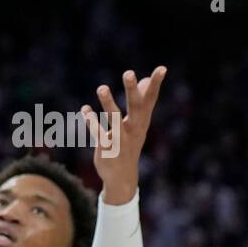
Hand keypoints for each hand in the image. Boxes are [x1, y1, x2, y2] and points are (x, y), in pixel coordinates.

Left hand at [81, 66, 166, 204]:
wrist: (122, 178)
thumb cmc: (129, 145)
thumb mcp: (137, 124)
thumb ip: (141, 102)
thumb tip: (146, 80)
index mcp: (142, 122)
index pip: (150, 100)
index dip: (156, 85)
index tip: (162, 68)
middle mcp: (134, 129)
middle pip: (135, 107)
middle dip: (132, 90)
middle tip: (129, 72)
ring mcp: (121, 140)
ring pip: (114, 119)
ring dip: (108, 103)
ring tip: (102, 87)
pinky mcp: (107, 149)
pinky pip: (99, 134)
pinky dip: (92, 122)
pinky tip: (85, 110)